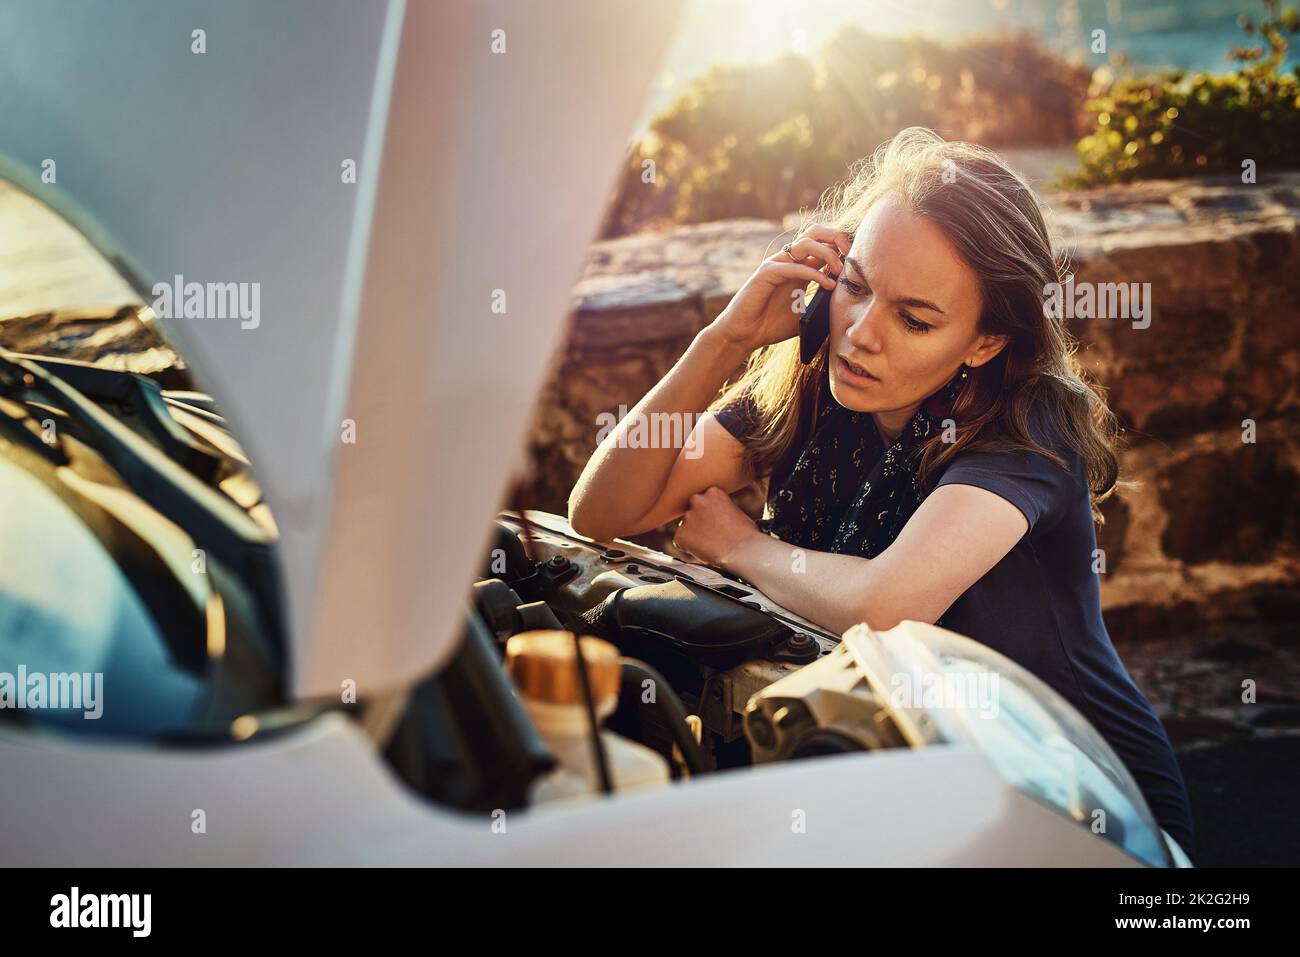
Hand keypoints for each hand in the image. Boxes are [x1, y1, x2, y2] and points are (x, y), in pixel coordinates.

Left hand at [671, 486, 762, 569]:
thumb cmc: (746, 535)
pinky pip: (680, 542)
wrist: (742, 550)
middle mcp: (698, 501)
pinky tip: (703, 551)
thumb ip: (721, 510)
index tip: (715, 522)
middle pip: (692, 511)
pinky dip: (688, 547)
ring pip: (686, 527)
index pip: (703, 501)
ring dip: (693, 535)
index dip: (708, 514)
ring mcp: (688, 517)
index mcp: (713, 492)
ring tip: (710, 545)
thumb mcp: (736, 512)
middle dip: (697, 521)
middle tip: (710, 534)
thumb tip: (717, 517)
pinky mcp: (681, 533)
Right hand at [706, 223, 851, 354]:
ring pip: (806, 243)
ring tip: (841, 271)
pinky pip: (794, 266)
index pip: (824, 243)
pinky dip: (814, 273)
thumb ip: (822, 302)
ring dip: (828, 253)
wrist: (744, 335)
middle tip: (852, 255)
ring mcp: (776, 264)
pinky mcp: (766, 273)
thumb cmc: (771, 325)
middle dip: (837, 238)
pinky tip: (828, 285)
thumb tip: (849, 302)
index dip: (843, 246)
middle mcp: (788, 260)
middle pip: (816, 232)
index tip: (859, 261)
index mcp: (799, 266)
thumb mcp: (806, 312)